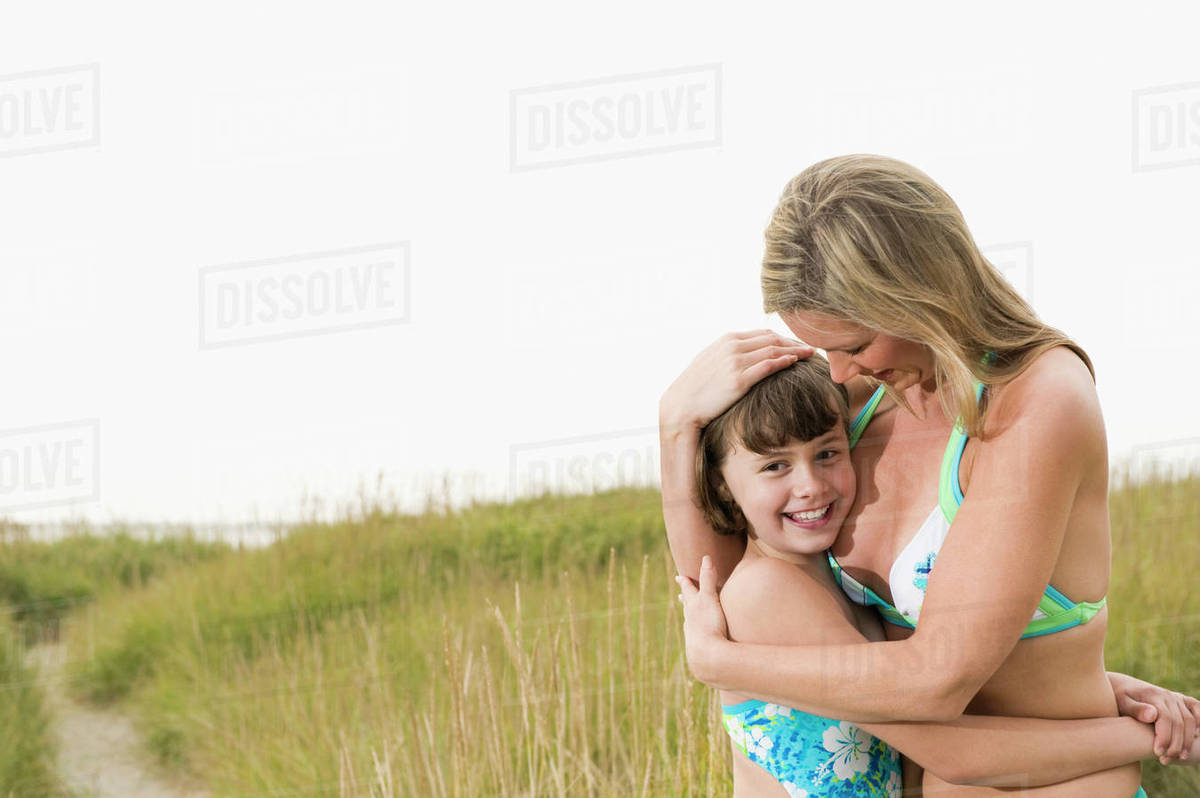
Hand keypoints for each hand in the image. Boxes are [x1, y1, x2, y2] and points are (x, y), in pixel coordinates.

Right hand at [659, 330, 812, 431]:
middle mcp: (732, 346)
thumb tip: (745, 355)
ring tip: (811, 354)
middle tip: (811, 348)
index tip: (798, 344)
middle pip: (772, 338)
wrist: (680, 406)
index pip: (763, 333)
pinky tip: (796, 362)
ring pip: (773, 349)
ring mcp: (735, 362)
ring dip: (795, 350)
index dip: (784, 337)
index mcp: (726, 340)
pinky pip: (768, 365)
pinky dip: (785, 361)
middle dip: (794, 342)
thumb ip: (728, 354)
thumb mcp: (711, 362)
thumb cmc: (695, 388)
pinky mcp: (738, 379)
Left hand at [675, 555, 732, 685]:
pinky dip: (695, 632)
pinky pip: (696, 636)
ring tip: (688, 614)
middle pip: (686, 605)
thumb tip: (706, 557)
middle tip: (680, 593)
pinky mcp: (698, 645)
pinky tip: (696, 637)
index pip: (688, 590)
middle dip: (685, 597)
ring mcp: (693, 633)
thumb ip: (709, 579)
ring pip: (689, 621)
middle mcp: (690, 618)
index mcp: (694, 605)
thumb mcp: (711, 599)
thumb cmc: (709, 625)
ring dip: (689, 615)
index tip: (678, 576)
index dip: (685, 582)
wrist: (707, 656)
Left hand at [1109, 671, 1199, 763]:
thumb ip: (1135, 709)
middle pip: (1179, 722)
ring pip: (1190, 720)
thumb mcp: (1122, 702)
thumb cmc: (1119, 697)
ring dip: (1187, 740)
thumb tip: (1152, 715)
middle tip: (1165, 759)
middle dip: (1175, 744)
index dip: (1164, 738)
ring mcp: (1175, 697)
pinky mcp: (1181, 700)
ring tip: (1179, 756)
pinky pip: (1196, 707)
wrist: (1122, 686)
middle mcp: (1167, 696)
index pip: (1166, 719)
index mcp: (1153, 695)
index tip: (1157, 752)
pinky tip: (1196, 736)